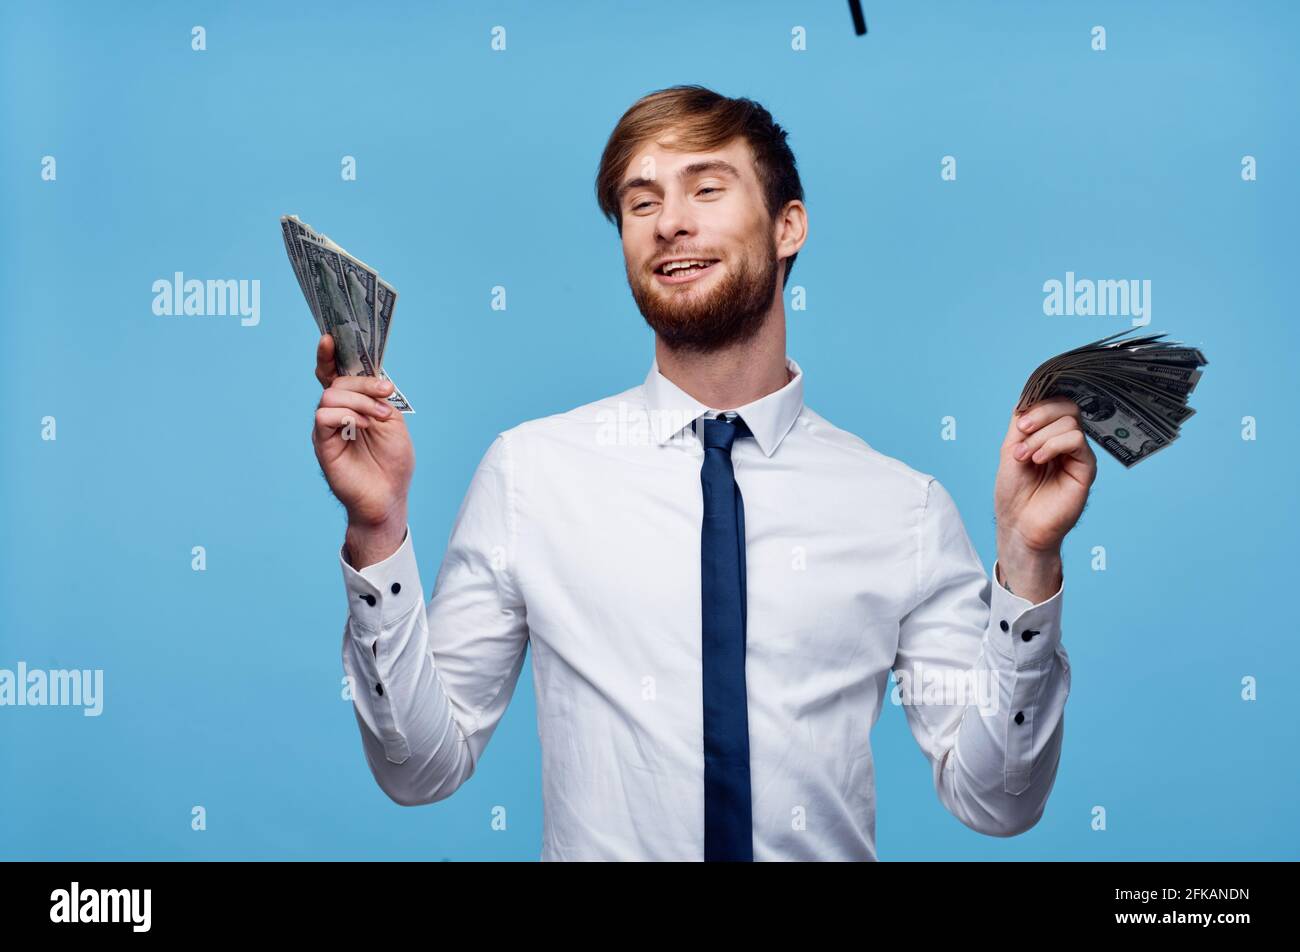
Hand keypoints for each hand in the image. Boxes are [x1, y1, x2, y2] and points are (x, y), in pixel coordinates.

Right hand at [311, 334, 413, 553]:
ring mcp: (328, 425)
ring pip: (331, 394)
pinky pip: (324, 415)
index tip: (330, 335)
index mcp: (354, 402)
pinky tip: (363, 426)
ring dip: (361, 401)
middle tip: (387, 394)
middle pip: (338, 379)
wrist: (388, 495)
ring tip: (380, 418)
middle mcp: (337, 410)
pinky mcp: (322, 442)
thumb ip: (380, 397)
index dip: (330, 353)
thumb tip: (372, 376)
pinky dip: (347, 415)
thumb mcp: (393, 422)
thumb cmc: (392, 461)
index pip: (336, 372)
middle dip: (365, 382)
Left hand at [994, 397, 1096, 557]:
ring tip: (1026, 457)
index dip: (1038, 404)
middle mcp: (1065, 441)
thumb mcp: (1011, 450)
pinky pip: (1076, 440)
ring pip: (1069, 422)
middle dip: (1040, 415)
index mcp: (1047, 434)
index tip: (1020, 420)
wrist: (1019, 524)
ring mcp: (1077, 454)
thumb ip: (1021, 424)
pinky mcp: (1086, 468)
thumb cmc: (1014, 492)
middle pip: (1066, 406)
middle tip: (1022, 432)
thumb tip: (1030, 398)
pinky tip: (1038, 460)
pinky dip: (1053, 445)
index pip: (1054, 403)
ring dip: (1041, 436)